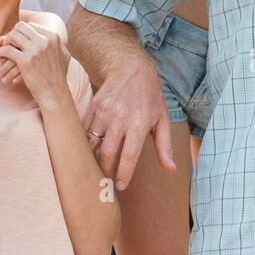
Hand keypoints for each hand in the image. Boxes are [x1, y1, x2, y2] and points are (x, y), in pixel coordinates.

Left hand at [0, 15, 70, 101]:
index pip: (31, 26)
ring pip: (12, 35)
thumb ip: (59, 45)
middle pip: (20, 27)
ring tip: (3, 52)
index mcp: (53, 37)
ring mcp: (35, 50)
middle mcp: (44, 40)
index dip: (21, 33)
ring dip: (5, 43)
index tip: (16, 42)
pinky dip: (0, 53)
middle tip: (7, 44)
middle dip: (11, 35)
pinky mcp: (26, 61)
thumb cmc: (59, 77)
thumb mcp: (64, 56)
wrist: (55, 93)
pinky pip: (7, 50)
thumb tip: (54, 38)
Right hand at [81, 55, 175, 190]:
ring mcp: (105, 112)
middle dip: (105, 171)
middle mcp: (121, 118)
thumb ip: (165, 147)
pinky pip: (84, 131)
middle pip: (108, 153)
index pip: (129, 155)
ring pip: (93, 143)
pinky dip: (84, 144)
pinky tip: (85, 153)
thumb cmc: (150, 97)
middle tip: (105, 181)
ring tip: (94, 170)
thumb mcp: (162, 119)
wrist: (131, 68)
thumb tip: (171, 169)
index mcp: (140, 123)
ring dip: (92, 159)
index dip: (124, 174)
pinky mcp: (93, 107)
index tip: (120, 186)